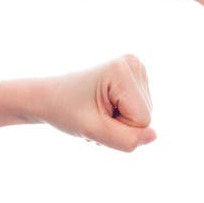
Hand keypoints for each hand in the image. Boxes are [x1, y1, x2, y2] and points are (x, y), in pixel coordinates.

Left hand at [39, 55, 155, 151]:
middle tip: (96, 114)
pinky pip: (141, 108)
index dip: (119, 128)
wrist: (50, 96)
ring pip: (144, 114)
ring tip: (98, 109)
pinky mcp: (135, 75)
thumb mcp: (92, 131)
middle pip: (145, 116)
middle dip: (120, 123)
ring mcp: (136, 67)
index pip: (142, 120)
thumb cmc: (66, 111)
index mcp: (122, 70)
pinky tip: (104, 105)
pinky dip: (122, 113)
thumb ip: (125, 139)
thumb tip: (154, 136)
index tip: (96, 115)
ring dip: (120, 120)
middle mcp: (133, 63)